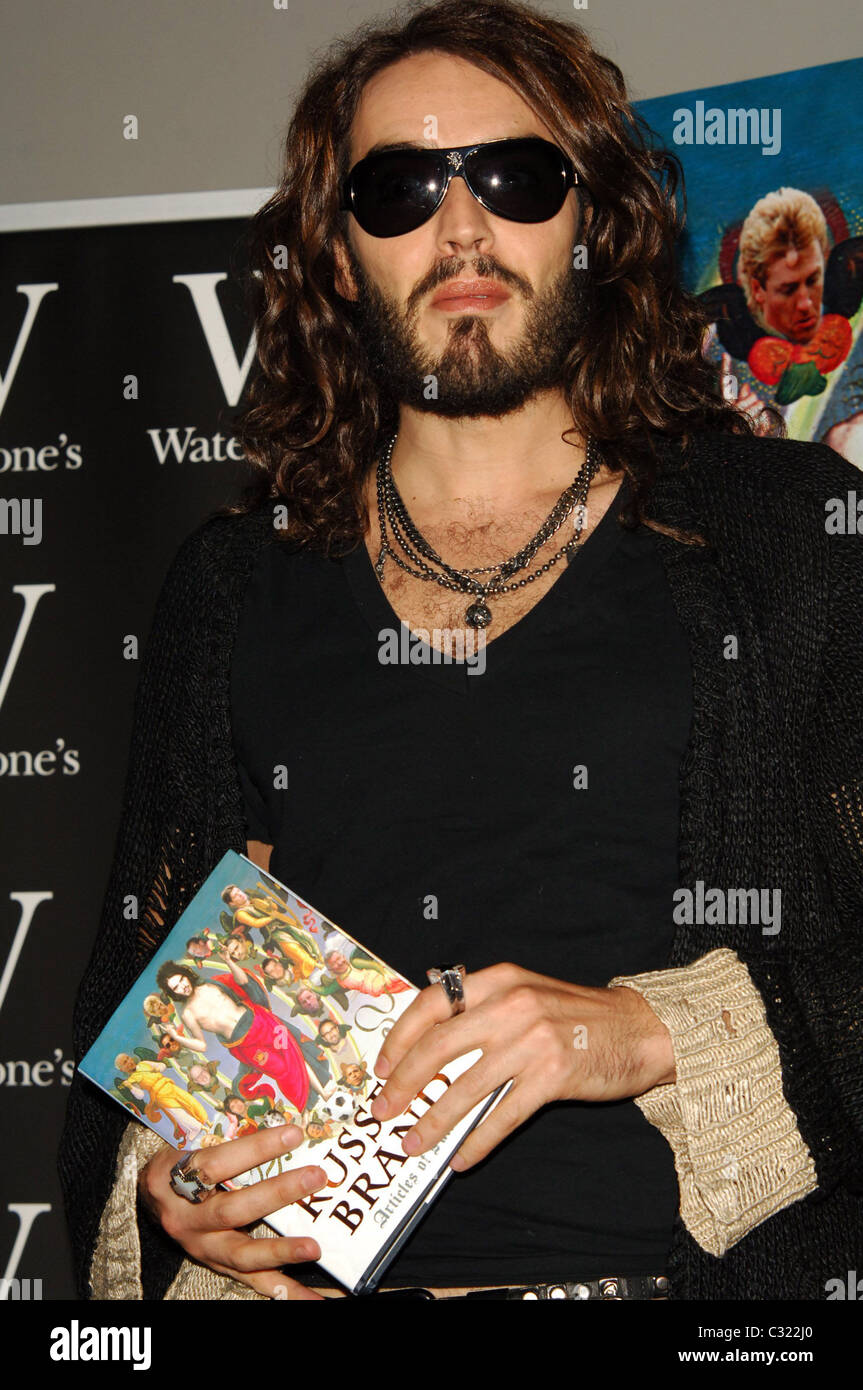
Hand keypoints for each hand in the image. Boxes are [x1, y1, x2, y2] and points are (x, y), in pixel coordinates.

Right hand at [138, 1124, 327, 1298]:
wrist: (147, 1201)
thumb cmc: (174, 1163)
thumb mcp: (184, 1144)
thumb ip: (223, 1137)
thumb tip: (278, 1124)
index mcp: (172, 1181)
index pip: (216, 1164)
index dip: (255, 1149)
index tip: (294, 1134)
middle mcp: (185, 1219)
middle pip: (232, 1210)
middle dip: (276, 1194)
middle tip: (314, 1177)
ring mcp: (202, 1248)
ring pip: (241, 1254)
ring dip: (280, 1251)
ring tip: (314, 1247)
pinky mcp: (217, 1266)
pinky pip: (252, 1282)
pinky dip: (284, 1291)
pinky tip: (312, 1299)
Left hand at [370, 962, 674, 1171]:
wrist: (640, 1028)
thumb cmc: (578, 1015)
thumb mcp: (526, 993)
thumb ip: (483, 1009)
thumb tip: (428, 1049)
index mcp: (498, 979)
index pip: (431, 1003)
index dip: (399, 1037)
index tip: (381, 1066)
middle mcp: (511, 1004)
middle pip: (438, 1046)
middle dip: (403, 1083)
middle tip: (383, 1110)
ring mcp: (532, 1039)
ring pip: (465, 1086)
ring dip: (433, 1120)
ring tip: (412, 1143)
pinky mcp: (553, 1075)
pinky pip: (503, 1115)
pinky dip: (477, 1140)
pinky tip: (462, 1158)